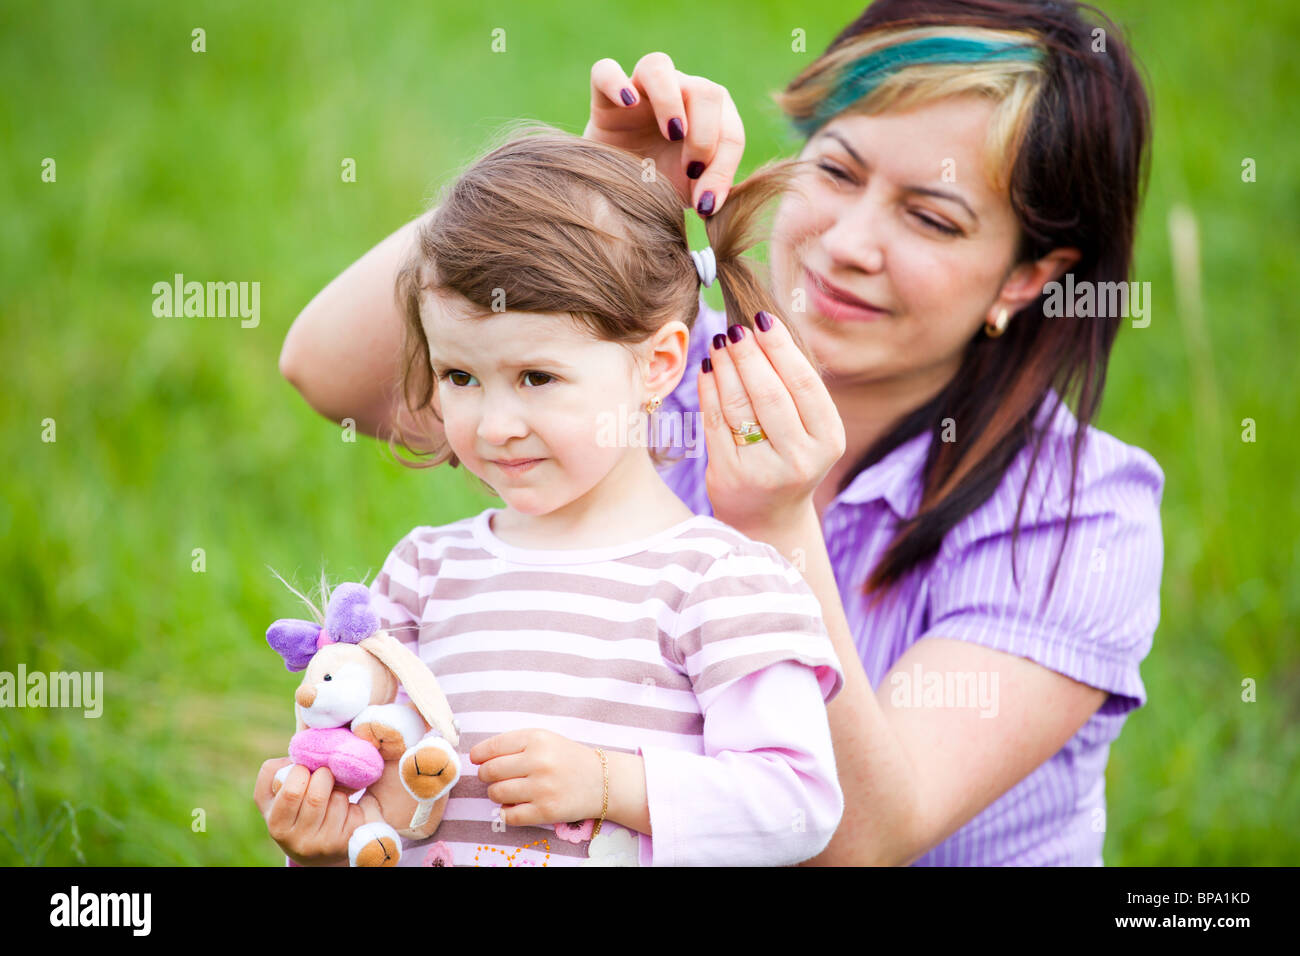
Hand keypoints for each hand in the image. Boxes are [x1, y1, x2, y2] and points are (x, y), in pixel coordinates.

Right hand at [254, 758, 370, 865]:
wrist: (313, 847)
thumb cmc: (292, 807)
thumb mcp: (272, 792)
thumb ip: (273, 771)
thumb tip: (296, 757)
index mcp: (277, 824)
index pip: (292, 792)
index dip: (300, 772)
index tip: (304, 770)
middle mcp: (298, 841)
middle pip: (317, 797)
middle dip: (324, 776)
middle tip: (324, 775)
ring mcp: (323, 845)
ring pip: (338, 801)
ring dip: (338, 791)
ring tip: (331, 797)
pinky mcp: (346, 844)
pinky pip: (355, 811)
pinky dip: (353, 804)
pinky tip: (343, 812)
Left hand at [469, 730, 602, 827]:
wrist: (602, 780)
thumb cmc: (567, 758)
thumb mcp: (544, 739)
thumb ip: (513, 744)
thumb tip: (477, 758)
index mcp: (536, 739)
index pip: (492, 748)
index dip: (479, 755)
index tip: (477, 760)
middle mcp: (539, 762)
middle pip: (490, 772)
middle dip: (487, 776)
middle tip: (495, 777)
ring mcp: (542, 788)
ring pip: (496, 794)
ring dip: (497, 794)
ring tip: (509, 791)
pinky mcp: (546, 811)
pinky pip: (509, 816)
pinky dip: (506, 813)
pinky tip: (515, 806)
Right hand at [584, 52, 743, 215]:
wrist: (616, 191)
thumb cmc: (660, 189)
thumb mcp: (691, 194)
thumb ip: (713, 191)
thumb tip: (714, 202)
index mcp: (709, 116)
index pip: (730, 129)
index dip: (723, 167)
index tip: (705, 204)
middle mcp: (679, 94)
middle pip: (705, 91)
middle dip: (705, 136)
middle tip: (690, 170)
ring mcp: (640, 91)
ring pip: (659, 66)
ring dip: (670, 101)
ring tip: (671, 134)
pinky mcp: (603, 98)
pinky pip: (606, 71)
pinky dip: (616, 82)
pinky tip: (627, 104)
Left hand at [698, 313, 846, 530]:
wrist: (769, 517)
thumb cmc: (789, 458)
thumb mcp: (809, 430)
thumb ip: (795, 389)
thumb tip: (765, 328)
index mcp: (828, 440)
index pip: (803, 384)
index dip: (781, 348)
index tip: (763, 319)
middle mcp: (800, 458)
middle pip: (770, 394)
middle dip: (749, 355)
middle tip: (735, 328)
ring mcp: (764, 470)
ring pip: (740, 407)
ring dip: (726, 368)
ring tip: (718, 343)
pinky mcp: (730, 476)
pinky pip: (716, 423)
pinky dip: (709, 392)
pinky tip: (706, 370)